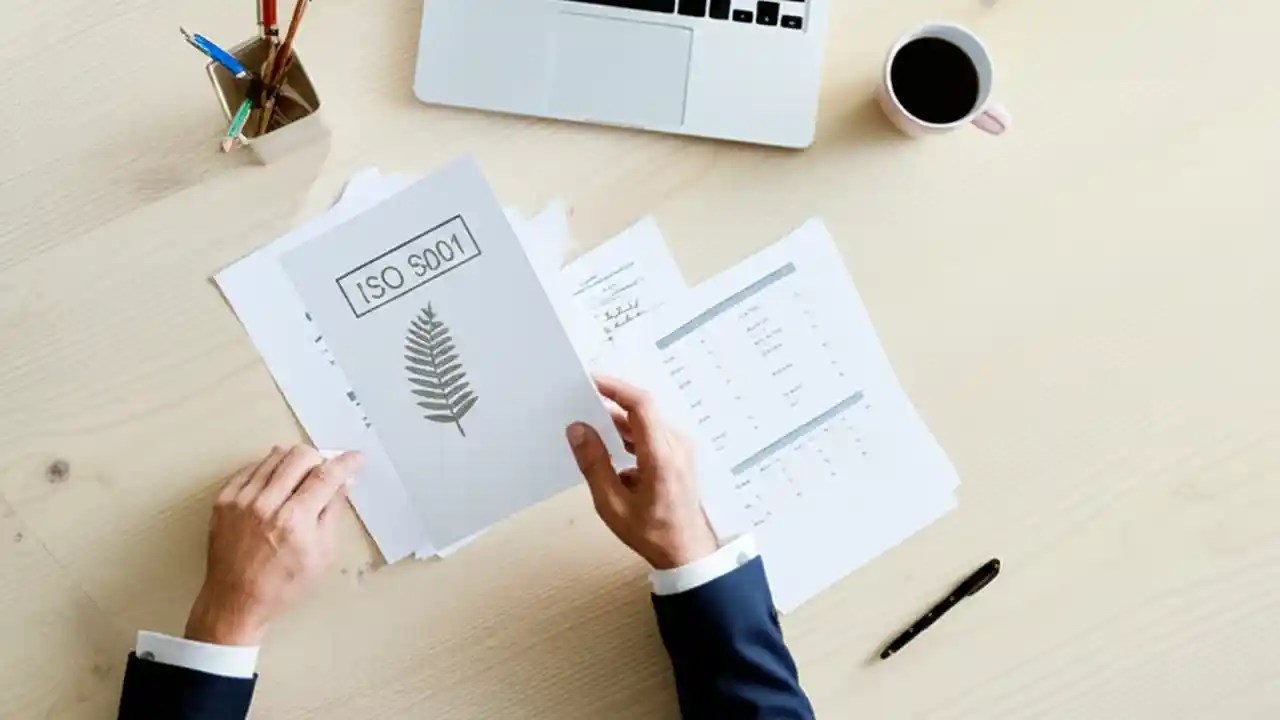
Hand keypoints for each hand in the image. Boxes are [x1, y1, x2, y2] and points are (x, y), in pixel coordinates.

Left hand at [184, 445, 361, 645]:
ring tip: (300, 478)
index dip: (346, 462)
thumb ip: (333, 514)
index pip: (326, 476)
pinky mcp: (223, 501)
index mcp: (294, 521)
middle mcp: (266, 505)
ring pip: (274, 456)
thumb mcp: (322, 556)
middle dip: (319, 458)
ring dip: (293, 461)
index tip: (355, 458)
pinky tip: (275, 484)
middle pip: (299, 456)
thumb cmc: (283, 586)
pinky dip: (268, 470)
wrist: (235, 601)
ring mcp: (240, 500)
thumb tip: (342, 484)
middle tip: (324, 472)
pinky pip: (250, 468)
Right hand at [567, 375, 718, 569]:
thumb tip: (578, 429)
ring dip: (618, 422)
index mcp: (661, 456)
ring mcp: (680, 449)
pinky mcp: (679, 454)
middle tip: (580, 404)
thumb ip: (594, 464)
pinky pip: (652, 433)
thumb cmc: (652, 533)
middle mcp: (676, 445)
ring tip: (590, 427)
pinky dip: (629, 434)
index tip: (590, 381)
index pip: (641, 406)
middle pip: (641, 411)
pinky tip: (610, 448)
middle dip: (610, 404)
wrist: (687, 551)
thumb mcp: (612, 504)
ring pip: (645, 422)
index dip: (615, 388)